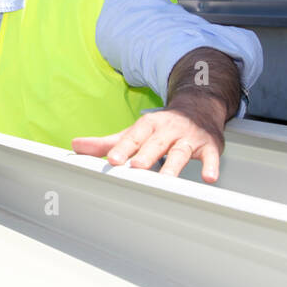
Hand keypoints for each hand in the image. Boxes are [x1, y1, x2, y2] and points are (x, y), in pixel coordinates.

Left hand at [72, 97, 227, 182]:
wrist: (199, 107)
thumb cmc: (161, 127)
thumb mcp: (134, 132)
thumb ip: (106, 143)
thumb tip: (75, 146)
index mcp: (147, 126)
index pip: (133, 137)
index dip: (123, 148)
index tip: (112, 159)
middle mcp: (168, 130)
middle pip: (156, 144)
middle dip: (146, 155)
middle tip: (136, 167)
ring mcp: (189, 138)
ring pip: (181, 152)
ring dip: (174, 165)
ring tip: (167, 179)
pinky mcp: (209, 146)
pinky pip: (211, 157)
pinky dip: (211, 166)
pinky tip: (210, 178)